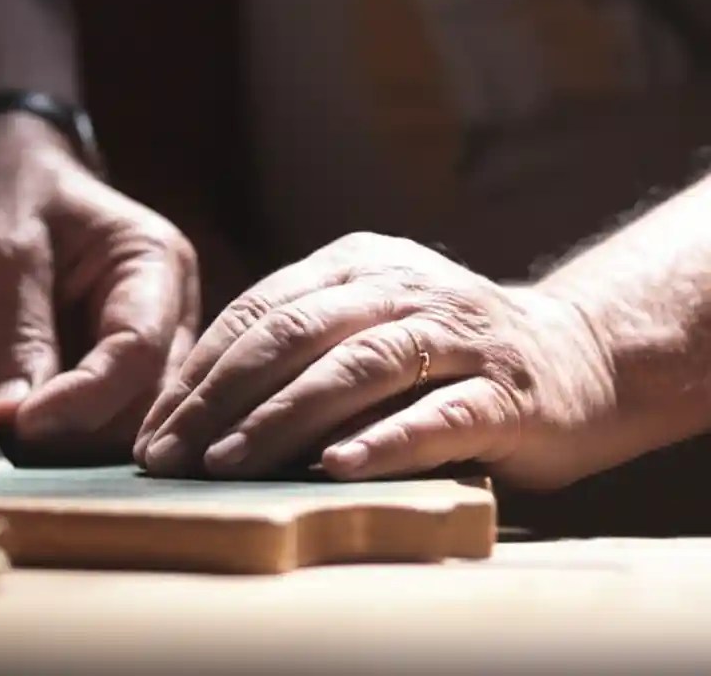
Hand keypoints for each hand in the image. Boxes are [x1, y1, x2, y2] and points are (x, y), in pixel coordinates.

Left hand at [0, 113, 198, 462]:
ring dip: (64, 440)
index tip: (23, 424)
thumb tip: (12, 422)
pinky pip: (94, 416)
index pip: (140, 350)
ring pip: (125, 419)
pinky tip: (0, 431)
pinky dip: (51, 432)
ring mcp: (146, 344)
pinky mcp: (112, 370)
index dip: (85, 398)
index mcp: (157, 264)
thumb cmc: (8, 191)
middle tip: (0, 442)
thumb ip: (17, 338)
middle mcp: (168, 311)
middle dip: (78, 429)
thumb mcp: (5, 254)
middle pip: (145, 397)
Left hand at [134, 232, 614, 487]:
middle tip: (169, 454)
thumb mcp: (365, 325)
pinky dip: (385, 440)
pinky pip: (439, 414)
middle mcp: (402, 288)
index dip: (199, 372)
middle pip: (293, 334)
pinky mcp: (509, 391)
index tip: (152, 429)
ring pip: (356, 369)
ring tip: (227, 463)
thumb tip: (191, 411)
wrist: (579, 355)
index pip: (258, 312)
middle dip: (219, 398)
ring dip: (282, 418)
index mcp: (356, 265)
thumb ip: (298, 348)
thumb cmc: (443, 354)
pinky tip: (336, 467)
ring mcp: (459, 335)